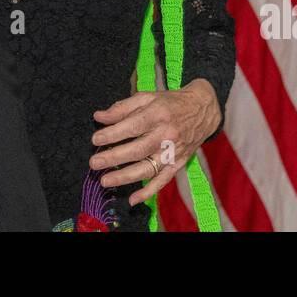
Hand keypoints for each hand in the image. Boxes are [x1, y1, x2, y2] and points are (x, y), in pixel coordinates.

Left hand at [88, 79, 220, 205]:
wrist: (202, 110)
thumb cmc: (170, 103)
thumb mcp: (147, 97)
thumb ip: (122, 107)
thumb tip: (99, 117)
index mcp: (157, 114)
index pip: (132, 126)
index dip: (113, 134)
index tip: (96, 140)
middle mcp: (166, 135)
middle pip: (138, 149)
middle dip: (114, 158)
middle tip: (94, 163)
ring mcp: (173, 152)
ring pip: (147, 168)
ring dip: (125, 177)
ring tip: (105, 180)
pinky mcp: (178, 163)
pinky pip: (163, 180)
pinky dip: (149, 192)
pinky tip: (133, 199)